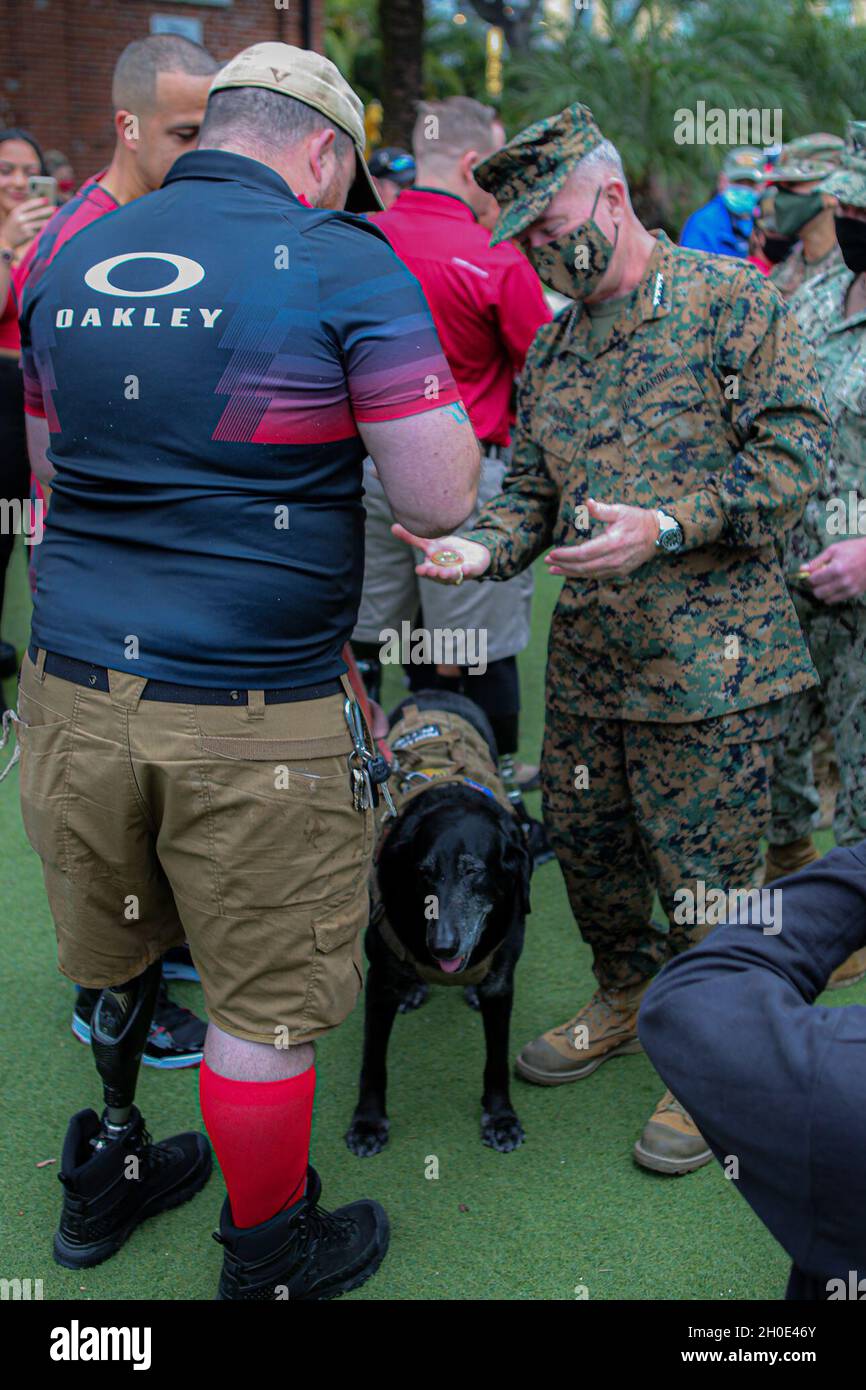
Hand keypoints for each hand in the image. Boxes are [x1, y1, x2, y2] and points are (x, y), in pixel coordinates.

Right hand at [1, 196, 52, 251]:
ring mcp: (24, 227)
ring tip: (57, 219)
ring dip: (49, 221)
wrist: (6, 239)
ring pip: (40, 223)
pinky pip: (39, 231)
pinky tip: (52, 228)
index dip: (38, 201)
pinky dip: (46, 230)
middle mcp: (20, 218)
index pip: (29, 204)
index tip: (47, 199)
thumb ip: (26, 212)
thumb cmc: (13, 226)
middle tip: (56, 208)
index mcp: (17, 211)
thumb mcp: (16, 215)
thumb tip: (41, 208)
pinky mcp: (28, 236)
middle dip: (47, 210)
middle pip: (36, 213)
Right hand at [391, 523, 490, 584]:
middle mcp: (445, 573)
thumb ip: (413, 538)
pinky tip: (465, 568)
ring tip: (446, 571)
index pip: (427, 571)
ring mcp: (459, 572)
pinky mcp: (472, 569)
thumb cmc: (448, 551)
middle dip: (436, 573)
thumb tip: (393, 527)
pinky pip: (470, 572)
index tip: (420, 569)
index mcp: (434, 567)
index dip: (424, 571)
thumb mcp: (430, 543)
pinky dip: (467, 571)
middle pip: (439, 575)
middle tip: (432, 570)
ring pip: (453, 576)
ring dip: (449, 574)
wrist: (472, 553)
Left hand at [545, 497, 659, 579]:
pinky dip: (583, 575)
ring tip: (554, 570)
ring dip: (570, 573)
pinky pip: (597, 576)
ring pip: (589, 574)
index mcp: (612, 543)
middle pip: (583, 567)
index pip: (583, 553)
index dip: (566, 555)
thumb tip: (587, 503)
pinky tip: (573, 572)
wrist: (659, 534)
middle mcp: (613, 559)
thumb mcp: (620, 510)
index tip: (552, 553)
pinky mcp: (620, 572)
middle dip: (563, 565)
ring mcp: (617, 568)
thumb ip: (602, 509)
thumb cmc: (638, 520)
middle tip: (548, 562)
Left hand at [804, 539, 865, 603]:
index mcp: (836, 569)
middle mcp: (843, 581)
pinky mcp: (855, 593)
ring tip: (826, 583)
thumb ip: (817, 561)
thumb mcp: (833, 550)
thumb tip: (802, 569)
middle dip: (815, 586)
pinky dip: (831, 596)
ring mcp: (850, 589)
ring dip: (822, 592)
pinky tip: (834, 586)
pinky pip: (836, 600)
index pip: (813, 580)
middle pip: (818, 593)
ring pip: (826, 599)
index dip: (809, 577)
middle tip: (819, 579)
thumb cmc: (852, 549)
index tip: (812, 573)